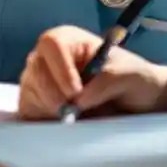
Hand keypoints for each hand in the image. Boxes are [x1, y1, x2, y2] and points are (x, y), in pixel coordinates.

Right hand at [18, 25, 166, 119]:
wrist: (137, 106)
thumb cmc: (135, 80)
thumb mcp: (132, 75)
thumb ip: (108, 80)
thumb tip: (80, 98)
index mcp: (69, 41)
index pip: (52, 44)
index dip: (60, 68)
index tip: (75, 93)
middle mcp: (49, 58)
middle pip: (36, 70)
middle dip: (53, 94)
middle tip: (74, 113)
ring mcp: (39, 82)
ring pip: (30, 93)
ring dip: (50, 110)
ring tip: (77, 119)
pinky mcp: (36, 105)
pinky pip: (29, 112)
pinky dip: (43, 121)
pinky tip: (63, 126)